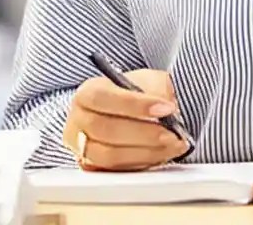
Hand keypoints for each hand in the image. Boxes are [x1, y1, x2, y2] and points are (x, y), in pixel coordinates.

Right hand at [62, 69, 188, 170]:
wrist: (128, 112)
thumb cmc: (136, 95)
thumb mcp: (148, 81)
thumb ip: (156, 90)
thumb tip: (168, 105)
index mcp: (86, 94)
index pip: (102, 98)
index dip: (135, 104)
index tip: (167, 108)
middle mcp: (78, 122)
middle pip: (105, 130)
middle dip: (145, 133)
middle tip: (173, 133)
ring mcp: (82, 148)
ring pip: (110, 156)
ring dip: (147, 152)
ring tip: (174, 144)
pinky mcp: (94, 168)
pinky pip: (117, 171)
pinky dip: (144, 163)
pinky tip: (163, 153)